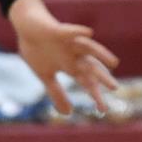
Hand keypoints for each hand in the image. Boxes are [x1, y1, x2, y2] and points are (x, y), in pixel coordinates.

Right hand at [9, 0, 119, 115]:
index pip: (86, 82)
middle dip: (102, 77)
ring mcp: (69, 43)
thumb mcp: (45, 76)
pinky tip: (89, 32)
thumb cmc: (38, 51)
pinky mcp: (60, 31)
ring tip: (114, 62)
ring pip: (88, 48)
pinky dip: (80, 31)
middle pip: (91, 68)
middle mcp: (74, 56)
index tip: (102, 110)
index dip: (94, 95)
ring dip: (101, 54)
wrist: (27, 27)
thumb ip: (57, 94)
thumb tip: (68, 114)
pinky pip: (72, 31)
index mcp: (71, 67)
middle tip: (114, 88)